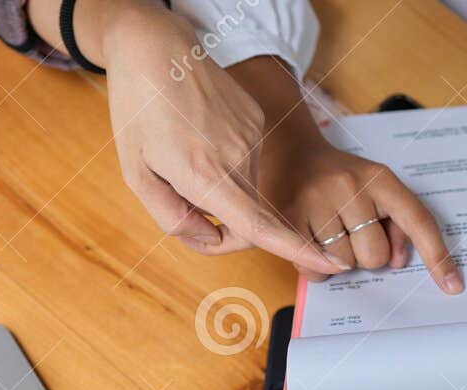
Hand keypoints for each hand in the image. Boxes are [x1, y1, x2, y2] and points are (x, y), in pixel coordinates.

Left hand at [95, 5, 340, 274]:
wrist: (157, 48)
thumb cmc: (138, 110)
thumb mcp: (136, 174)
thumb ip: (171, 216)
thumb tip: (209, 237)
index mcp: (206, 175)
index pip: (260, 225)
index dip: (296, 248)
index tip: (330, 263)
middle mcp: (238, 158)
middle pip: (249, 219)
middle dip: (222, 233)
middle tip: (187, 223)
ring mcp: (251, 137)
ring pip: (247, 191)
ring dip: (222, 197)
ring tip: (183, 169)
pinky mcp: (255, 122)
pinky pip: (247, 163)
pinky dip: (226, 169)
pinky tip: (199, 143)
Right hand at [252, 110, 461, 288]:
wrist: (289, 152)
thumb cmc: (338, 179)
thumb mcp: (374, 187)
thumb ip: (396, 223)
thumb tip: (398, 261)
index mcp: (380, 178)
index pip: (417, 221)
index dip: (436, 256)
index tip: (453, 286)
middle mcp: (350, 186)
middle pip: (375, 256)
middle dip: (365, 255)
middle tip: (350, 233)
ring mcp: (317, 201)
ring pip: (344, 265)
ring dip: (338, 260)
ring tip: (326, 232)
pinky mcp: (288, 219)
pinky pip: (314, 269)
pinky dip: (317, 269)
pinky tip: (311, 244)